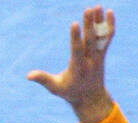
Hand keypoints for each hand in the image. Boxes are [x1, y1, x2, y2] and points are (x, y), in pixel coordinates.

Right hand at [27, 7, 114, 122]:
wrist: (91, 98)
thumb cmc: (70, 92)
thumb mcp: (55, 88)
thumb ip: (43, 79)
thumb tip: (28, 75)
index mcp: (78, 68)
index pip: (77, 50)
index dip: (76, 37)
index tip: (75, 24)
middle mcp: (90, 61)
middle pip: (90, 40)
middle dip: (89, 24)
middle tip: (89, 9)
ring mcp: (98, 56)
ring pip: (100, 36)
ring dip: (99, 21)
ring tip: (97, 6)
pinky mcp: (102, 53)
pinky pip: (108, 37)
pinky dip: (109, 25)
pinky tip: (109, 12)